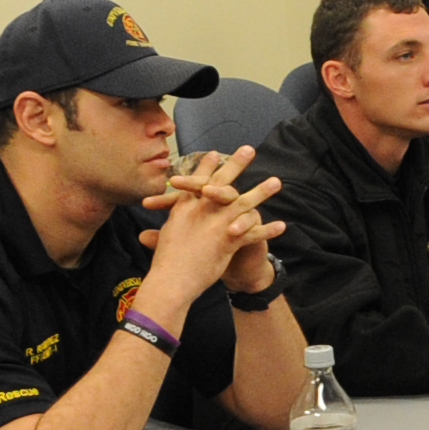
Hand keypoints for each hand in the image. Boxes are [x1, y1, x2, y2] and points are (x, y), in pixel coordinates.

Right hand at [137, 150, 270, 303]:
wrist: (170, 281)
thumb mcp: (164, 239)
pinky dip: (268, 230)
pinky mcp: (228, 240)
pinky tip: (282, 226)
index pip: (198, 181)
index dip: (207, 166)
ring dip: (262, 191)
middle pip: (222, 182)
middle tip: (250, 148)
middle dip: (237, 164)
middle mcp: (202, 210)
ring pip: (243, 202)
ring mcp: (217, 224)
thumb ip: (162, 232)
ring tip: (277, 181)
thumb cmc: (165, 263)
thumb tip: (146, 234)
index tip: (216, 153)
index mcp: (185, 207)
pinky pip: (253, 233)